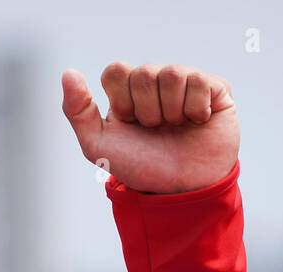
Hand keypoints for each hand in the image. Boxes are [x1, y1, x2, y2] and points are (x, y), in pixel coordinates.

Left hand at [61, 63, 237, 193]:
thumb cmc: (140, 167)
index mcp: (127, 92)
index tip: (128, 123)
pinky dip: (194, 109)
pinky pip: (199, 81)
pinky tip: (197, 122)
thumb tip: (68, 72)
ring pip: (172, 74)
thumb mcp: (98, 145)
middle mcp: (156, 82)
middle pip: (143, 73)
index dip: (121, 101)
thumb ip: (78, 112)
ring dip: (170, 111)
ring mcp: (185, 82)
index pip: (115, 71)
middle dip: (146, 111)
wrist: (180, 190)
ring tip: (175, 127)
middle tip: (154, 130)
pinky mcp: (214, 88)